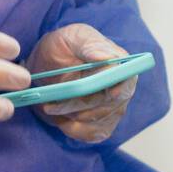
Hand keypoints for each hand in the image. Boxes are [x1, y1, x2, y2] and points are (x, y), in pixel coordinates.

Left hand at [27, 23, 133, 143]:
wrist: (45, 66)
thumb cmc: (62, 46)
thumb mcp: (72, 37)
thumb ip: (89, 45)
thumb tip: (107, 58)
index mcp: (119, 62)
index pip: (127, 77)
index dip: (122, 86)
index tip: (112, 92)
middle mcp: (121, 86)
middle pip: (111, 102)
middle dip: (81, 104)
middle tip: (52, 104)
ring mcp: (112, 106)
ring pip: (100, 119)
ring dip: (73, 116)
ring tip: (51, 107)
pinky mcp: (100, 123)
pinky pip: (94, 134)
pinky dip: (76, 130)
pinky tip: (62, 122)